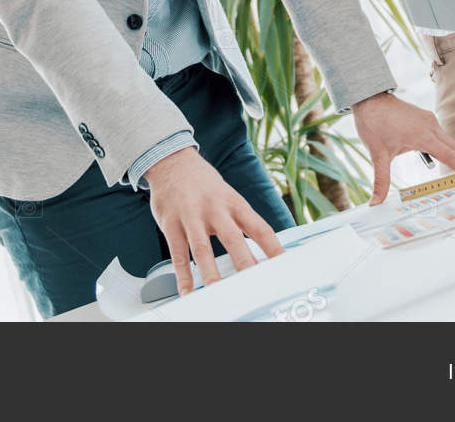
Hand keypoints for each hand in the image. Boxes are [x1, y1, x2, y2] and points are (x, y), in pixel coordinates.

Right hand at [145, 148, 283, 296]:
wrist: (172, 161)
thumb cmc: (205, 184)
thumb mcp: (228, 197)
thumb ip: (242, 224)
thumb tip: (261, 254)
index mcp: (234, 203)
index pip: (260, 228)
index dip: (274, 248)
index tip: (283, 267)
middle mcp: (215, 209)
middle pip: (233, 238)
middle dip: (244, 263)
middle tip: (253, 284)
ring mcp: (191, 216)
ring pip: (202, 248)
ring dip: (210, 273)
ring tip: (216, 292)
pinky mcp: (171, 224)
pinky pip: (178, 253)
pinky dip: (183, 274)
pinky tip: (187, 290)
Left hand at [351, 93, 454, 204]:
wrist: (369, 98)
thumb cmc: (374, 124)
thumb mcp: (377, 155)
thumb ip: (380, 180)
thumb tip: (375, 203)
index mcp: (421, 136)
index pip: (448, 155)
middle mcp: (430, 127)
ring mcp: (430, 121)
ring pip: (450, 141)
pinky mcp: (427, 118)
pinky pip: (442, 135)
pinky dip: (450, 146)